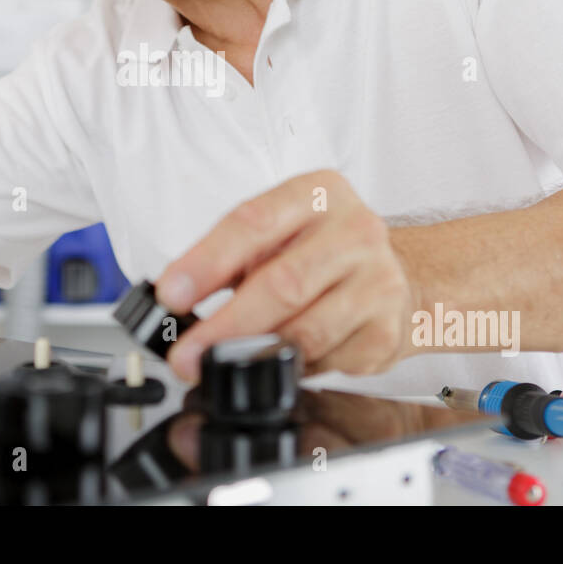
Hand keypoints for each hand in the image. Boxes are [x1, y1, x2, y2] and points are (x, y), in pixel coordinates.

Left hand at [155, 170, 418, 381]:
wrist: (389, 275)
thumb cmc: (320, 250)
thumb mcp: (278, 234)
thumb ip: (232, 257)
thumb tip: (178, 296)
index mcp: (318, 194)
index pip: (254, 222)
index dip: (207, 261)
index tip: (172, 294)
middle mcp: (355, 231)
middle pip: (282, 283)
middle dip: (225, 326)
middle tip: (188, 353)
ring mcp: (378, 281)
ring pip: (306, 331)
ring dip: (255, 355)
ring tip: (223, 363)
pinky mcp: (385, 330)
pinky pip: (327, 361)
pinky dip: (294, 369)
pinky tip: (282, 363)